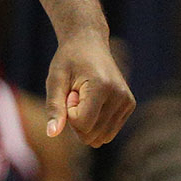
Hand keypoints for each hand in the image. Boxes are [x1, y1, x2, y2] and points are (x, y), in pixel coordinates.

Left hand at [43, 28, 133, 145]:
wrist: (89, 43)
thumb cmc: (68, 60)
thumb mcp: (55, 80)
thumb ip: (54, 107)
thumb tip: (51, 134)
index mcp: (103, 88)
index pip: (82, 124)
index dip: (68, 113)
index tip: (69, 92)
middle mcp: (121, 97)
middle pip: (92, 134)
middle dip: (76, 119)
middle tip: (75, 94)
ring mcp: (128, 103)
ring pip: (101, 136)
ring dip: (86, 122)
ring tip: (84, 97)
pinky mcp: (129, 106)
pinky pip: (108, 131)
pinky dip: (95, 122)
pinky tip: (92, 101)